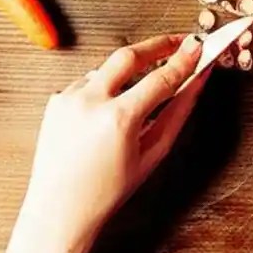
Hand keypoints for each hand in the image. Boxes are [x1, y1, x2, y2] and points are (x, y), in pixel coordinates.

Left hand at [0, 34, 208, 252]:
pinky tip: (104, 116)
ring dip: (125, 74)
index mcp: (118, 119)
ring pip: (105, 69)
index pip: (161, 78)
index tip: (198, 46)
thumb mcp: (152, 154)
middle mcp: (90, 101)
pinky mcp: (55, 100)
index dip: (184, 59)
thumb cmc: (107, 191)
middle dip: (157, 44)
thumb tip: (196, 83)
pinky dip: (101, 90)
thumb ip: (177, 113)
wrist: (60, 210)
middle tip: (177, 42)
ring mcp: (68, 98)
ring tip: (135, 98)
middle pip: (129, 55)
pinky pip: (86, 83)